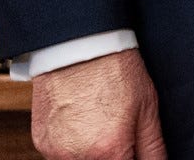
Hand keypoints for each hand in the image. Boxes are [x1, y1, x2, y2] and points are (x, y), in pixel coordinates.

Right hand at [32, 48, 166, 159]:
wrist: (79, 46)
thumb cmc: (116, 71)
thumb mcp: (148, 108)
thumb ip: (153, 147)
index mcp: (109, 151)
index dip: (132, 159)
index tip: (133, 151)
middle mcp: (77, 157)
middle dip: (112, 157)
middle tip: (118, 134)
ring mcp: (54, 151)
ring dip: (92, 155)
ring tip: (101, 128)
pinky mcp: (40, 142)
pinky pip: (59, 156)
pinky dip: (73, 148)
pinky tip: (83, 125)